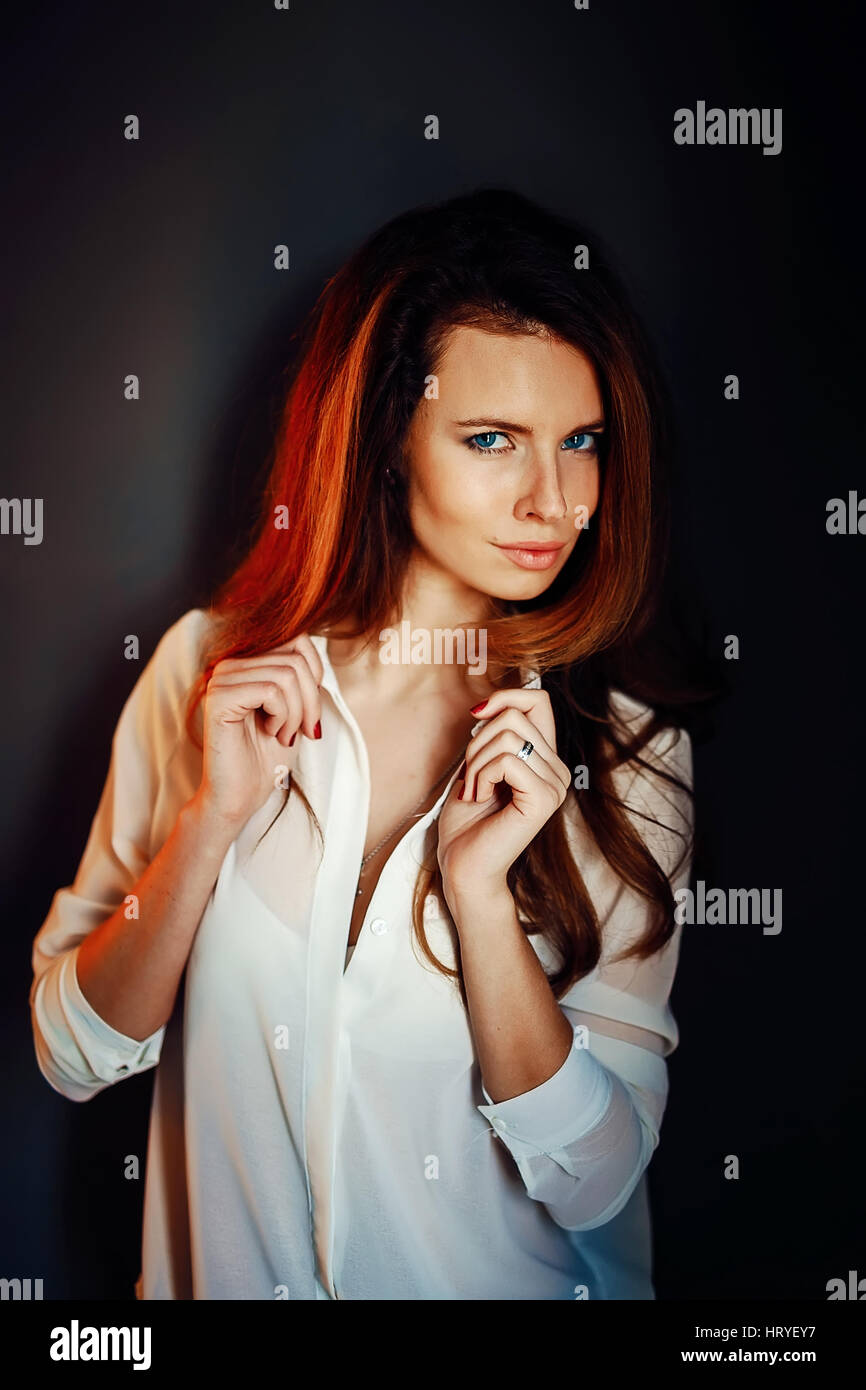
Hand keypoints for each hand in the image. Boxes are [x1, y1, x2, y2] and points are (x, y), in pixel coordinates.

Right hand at [195, 633, 323, 828]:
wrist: (240, 796)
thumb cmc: (267, 755)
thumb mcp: (295, 707)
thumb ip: (300, 674)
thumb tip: (315, 644)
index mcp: (247, 662)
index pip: (297, 639)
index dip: (316, 674)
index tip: (311, 711)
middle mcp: (230, 664)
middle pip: (295, 657)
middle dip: (311, 699)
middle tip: (303, 730)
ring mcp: (221, 679)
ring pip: (286, 674)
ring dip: (296, 712)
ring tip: (283, 734)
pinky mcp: (218, 699)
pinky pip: (270, 690)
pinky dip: (282, 716)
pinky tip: (271, 733)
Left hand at [437, 688, 570, 904]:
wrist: (463, 866)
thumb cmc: (466, 822)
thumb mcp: (476, 765)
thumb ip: (491, 736)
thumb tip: (489, 704)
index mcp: (544, 759)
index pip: (539, 701)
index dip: (506, 696)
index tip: (476, 714)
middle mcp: (557, 769)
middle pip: (515, 715)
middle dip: (478, 741)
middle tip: (471, 777)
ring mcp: (555, 785)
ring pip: (507, 736)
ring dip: (476, 762)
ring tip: (474, 791)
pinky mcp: (544, 799)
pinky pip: (507, 760)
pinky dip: (482, 775)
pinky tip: (480, 798)